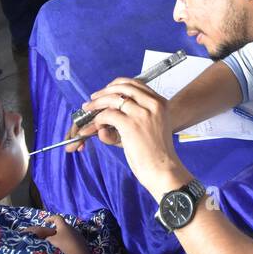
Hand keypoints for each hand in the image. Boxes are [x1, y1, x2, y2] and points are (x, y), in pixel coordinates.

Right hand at [24, 213, 88, 253]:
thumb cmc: (65, 244)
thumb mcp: (52, 241)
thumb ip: (46, 237)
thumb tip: (40, 234)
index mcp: (64, 226)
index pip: (57, 218)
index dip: (50, 218)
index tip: (45, 221)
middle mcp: (71, 228)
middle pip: (62, 226)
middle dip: (56, 229)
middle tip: (49, 234)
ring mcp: (77, 234)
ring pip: (67, 233)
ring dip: (61, 235)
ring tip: (56, 242)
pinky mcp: (81, 242)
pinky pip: (71, 239)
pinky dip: (67, 241)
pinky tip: (64, 248)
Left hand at [79, 78, 187, 199]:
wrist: (163, 169)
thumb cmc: (157, 152)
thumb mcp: (152, 126)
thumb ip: (136, 114)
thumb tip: (112, 109)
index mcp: (160, 103)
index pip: (136, 84)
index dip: (117, 85)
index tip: (107, 90)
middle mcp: (152, 104)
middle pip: (123, 87)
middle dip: (104, 91)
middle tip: (93, 98)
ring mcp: (141, 114)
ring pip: (112, 99)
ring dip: (97, 103)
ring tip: (88, 110)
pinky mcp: (130, 125)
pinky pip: (108, 114)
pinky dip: (99, 119)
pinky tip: (98, 125)